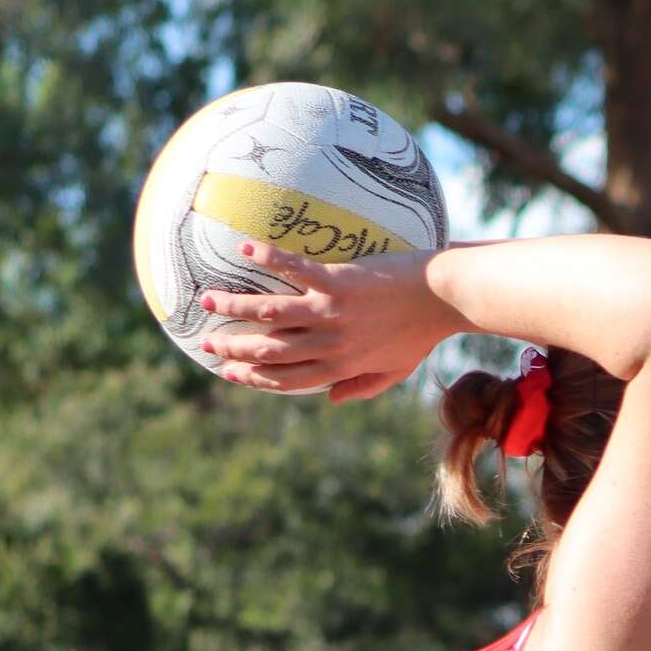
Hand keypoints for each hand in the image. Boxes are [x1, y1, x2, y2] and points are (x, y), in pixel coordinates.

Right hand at [199, 242, 465, 401]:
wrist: (443, 298)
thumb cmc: (422, 332)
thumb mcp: (395, 369)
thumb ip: (362, 386)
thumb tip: (330, 401)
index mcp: (343, 367)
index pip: (289, 380)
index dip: (256, 379)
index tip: (230, 373)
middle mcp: (333, 344)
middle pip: (272, 351)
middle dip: (235, 350)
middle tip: (207, 343)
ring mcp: (334, 313)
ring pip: (273, 316)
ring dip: (236, 309)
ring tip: (208, 302)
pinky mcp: (340, 282)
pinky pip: (297, 270)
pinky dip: (269, 260)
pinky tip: (245, 250)